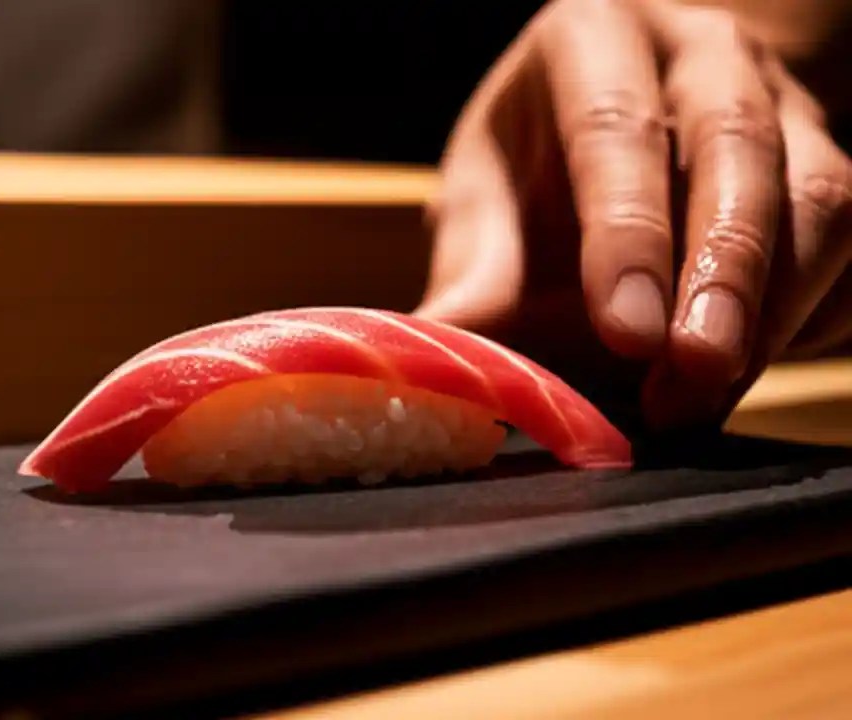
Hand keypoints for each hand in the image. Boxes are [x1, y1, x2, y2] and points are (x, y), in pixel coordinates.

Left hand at [417, 0, 851, 431]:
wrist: (618, 126)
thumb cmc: (536, 165)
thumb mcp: (482, 198)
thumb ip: (470, 275)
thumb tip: (435, 359)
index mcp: (595, 37)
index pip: (617, 129)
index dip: (627, 235)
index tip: (626, 335)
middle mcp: (702, 54)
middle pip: (737, 151)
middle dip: (722, 275)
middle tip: (691, 376)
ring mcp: (783, 103)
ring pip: (818, 197)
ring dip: (771, 309)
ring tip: (707, 396)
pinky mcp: (831, 165)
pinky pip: (848, 248)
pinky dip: (807, 319)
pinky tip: (747, 372)